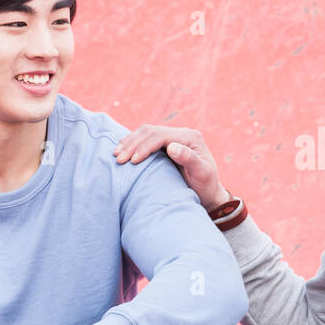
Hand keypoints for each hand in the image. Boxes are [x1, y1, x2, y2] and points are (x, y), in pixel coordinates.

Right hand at [112, 124, 228, 209]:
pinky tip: (122, 150)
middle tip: (118, 159)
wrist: (208, 193)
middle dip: (132, 144)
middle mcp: (181, 134)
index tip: (132, 161)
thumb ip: (189, 159)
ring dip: (129, 142)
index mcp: (190, 137)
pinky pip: (145, 138)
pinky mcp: (165, 144)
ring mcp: (173, 137)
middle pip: (150, 131)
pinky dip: (132, 143)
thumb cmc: (206, 186)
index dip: (144, 147)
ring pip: (145, 132)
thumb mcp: (202, 174)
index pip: (161, 136)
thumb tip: (172, 147)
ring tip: (116, 155)